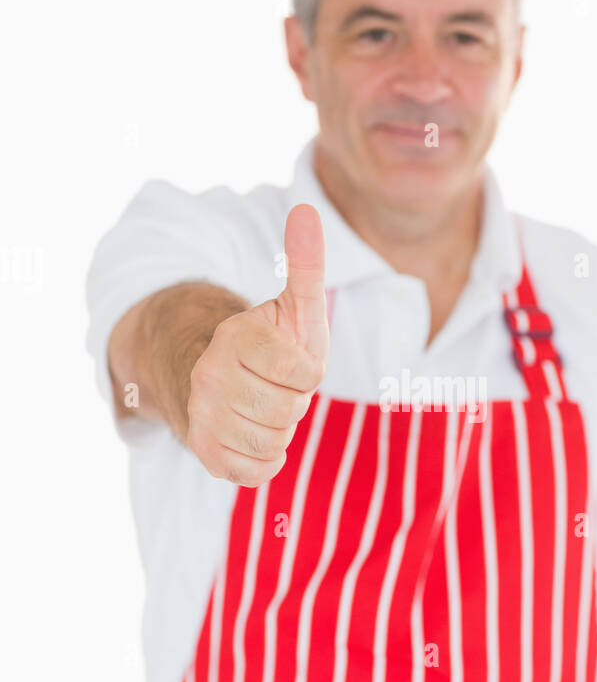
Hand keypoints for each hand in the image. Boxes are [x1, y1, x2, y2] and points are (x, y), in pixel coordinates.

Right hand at [186, 202, 328, 485]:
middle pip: (291, 410)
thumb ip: (305, 264)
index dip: (309, 371)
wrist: (222, 381)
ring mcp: (202, 416)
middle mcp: (209, 375)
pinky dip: (267, 459)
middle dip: (295, 401)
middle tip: (277, 386)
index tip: (293, 361)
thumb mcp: (295, 306)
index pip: (304, 372)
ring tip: (264, 407)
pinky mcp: (204, 453)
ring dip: (281, 429)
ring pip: (276, 441)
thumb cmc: (274, 344)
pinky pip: (259, 471)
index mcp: (236, 336)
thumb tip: (306, 210)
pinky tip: (254, 434)